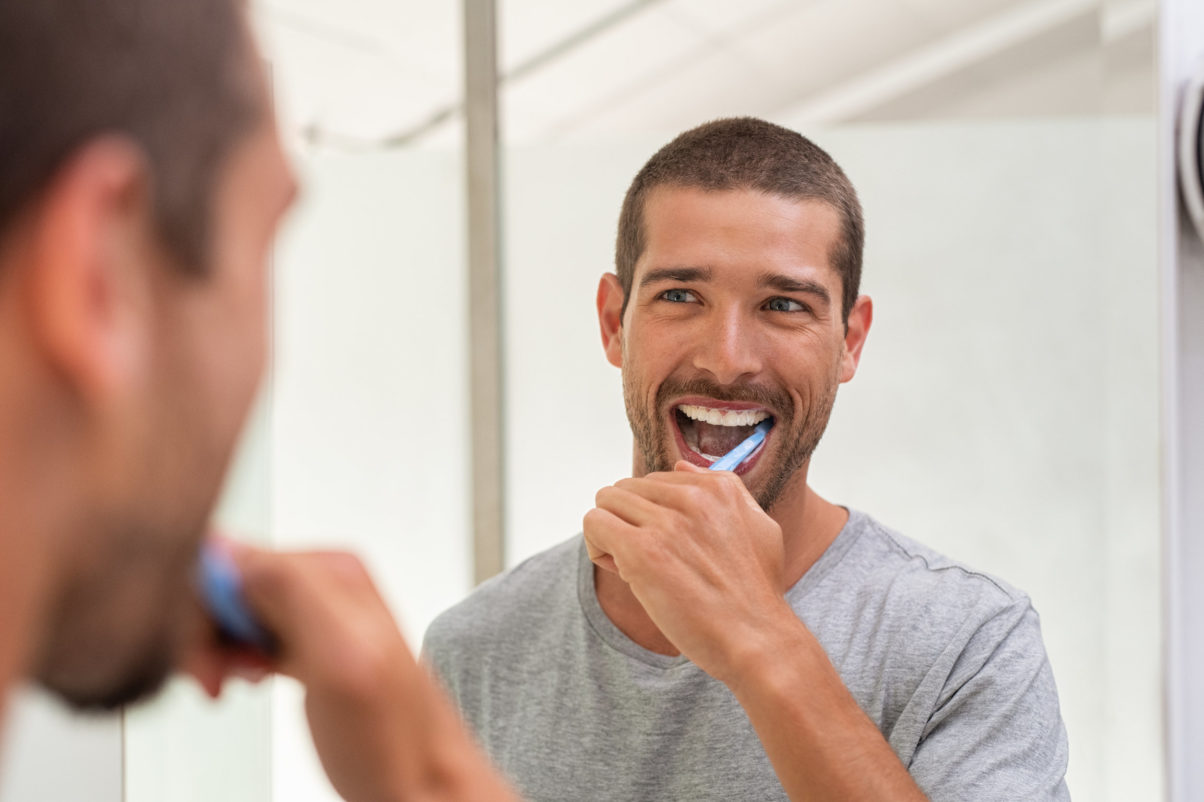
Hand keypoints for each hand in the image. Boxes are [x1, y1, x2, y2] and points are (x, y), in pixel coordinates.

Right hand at [184, 544, 518, 801]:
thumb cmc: (394, 740)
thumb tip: (230, 549)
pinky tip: (246, 681)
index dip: (201, 608)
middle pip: (226, 581)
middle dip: (205, 631)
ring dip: (216, 648)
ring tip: (234, 683)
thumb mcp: (341, 658)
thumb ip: (291, 593)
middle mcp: (326, 582)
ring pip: (231, 609)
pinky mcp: (309, 643)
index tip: (208, 656)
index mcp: (332, 569)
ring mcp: (318, 614)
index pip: (229, 556)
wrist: (423, 784)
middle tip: (217, 679)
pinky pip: (248, 631)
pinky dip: (232, 658)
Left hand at [583, 461, 793, 684]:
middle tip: (649, 561)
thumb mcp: (758, 527)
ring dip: (611, 534)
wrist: (757, 639)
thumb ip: (724, 490)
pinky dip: (597, 548)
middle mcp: (692, 497)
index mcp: (718, 487)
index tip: (668, 547)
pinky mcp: (642, 551)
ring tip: (634, 567)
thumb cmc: (755, 593)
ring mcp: (666, 522)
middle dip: (628, 522)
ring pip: (606, 502)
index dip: (653, 515)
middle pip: (626, 488)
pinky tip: (622, 573)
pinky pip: (594, 524)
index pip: (656, 481)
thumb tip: (680, 466)